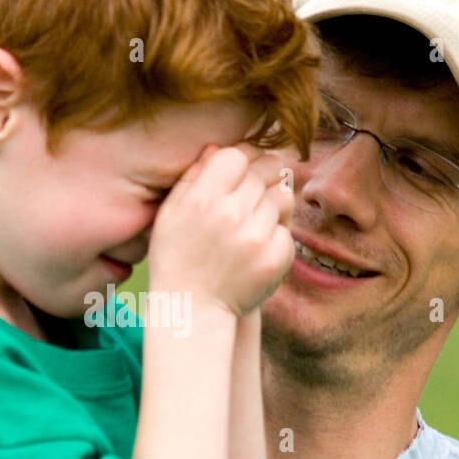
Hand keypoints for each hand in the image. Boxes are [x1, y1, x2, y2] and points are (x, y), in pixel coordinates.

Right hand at [147, 141, 294, 316]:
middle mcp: (230, 216)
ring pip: (282, 197)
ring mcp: (257, 238)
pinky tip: (256, 247)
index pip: (237, 155)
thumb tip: (219, 148)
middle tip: (249, 194)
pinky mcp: (276, 259)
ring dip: (271, 205)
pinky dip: (276, 235)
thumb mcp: (170, 214)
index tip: (238, 171)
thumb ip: (193, 177)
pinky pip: (288, 229)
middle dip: (259, 178)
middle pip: (264, 171)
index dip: (240, 159)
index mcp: (201, 200)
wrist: (192, 310)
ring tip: (253, 221)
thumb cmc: (176, 257)